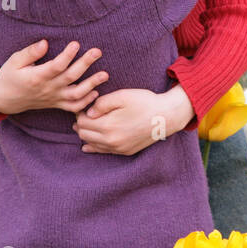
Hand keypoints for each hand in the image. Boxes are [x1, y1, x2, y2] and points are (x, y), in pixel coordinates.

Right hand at [0, 40, 108, 115]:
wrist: (5, 99)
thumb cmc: (10, 76)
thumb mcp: (14, 61)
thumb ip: (30, 52)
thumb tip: (45, 42)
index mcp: (37, 77)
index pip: (56, 66)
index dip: (67, 55)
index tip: (76, 43)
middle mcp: (48, 89)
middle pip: (70, 77)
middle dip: (85, 64)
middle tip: (98, 51)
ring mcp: (54, 98)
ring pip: (76, 94)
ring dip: (92, 85)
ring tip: (105, 74)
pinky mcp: (56, 104)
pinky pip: (73, 107)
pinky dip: (86, 102)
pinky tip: (96, 92)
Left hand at [73, 85, 193, 155]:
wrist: (166, 116)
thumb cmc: (145, 102)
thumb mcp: (122, 96)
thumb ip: (101, 103)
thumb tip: (88, 113)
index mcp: (108, 126)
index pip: (82, 122)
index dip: (80, 113)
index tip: (83, 106)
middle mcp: (111, 141)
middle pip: (84, 134)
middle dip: (81, 124)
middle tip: (83, 114)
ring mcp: (119, 149)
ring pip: (92, 145)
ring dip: (87, 135)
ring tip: (87, 125)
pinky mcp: (125, 152)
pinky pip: (103, 152)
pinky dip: (94, 147)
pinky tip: (88, 145)